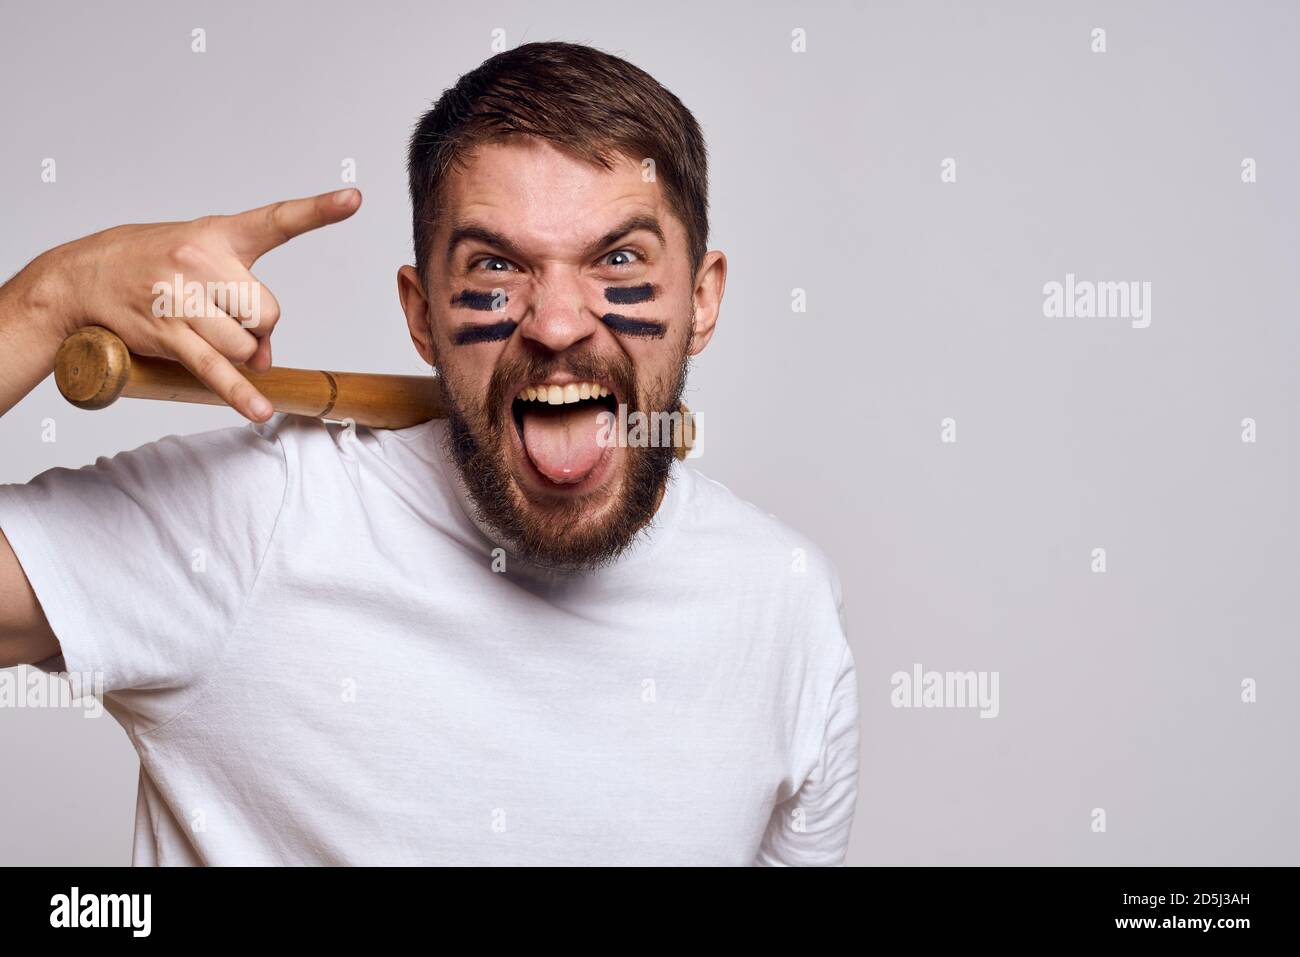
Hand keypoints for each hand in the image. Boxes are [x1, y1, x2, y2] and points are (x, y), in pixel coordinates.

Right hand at [42, 188, 360, 421]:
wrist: (80, 278)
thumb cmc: (150, 266)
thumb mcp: (199, 259)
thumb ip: (243, 298)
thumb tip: (263, 360)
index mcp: (218, 234)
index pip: (276, 220)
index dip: (318, 210)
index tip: (353, 198)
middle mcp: (201, 263)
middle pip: (268, 313)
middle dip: (257, 330)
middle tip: (224, 320)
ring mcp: (182, 300)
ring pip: (246, 346)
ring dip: (238, 354)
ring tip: (204, 333)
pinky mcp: (167, 335)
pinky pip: (215, 370)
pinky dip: (240, 394)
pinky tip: (259, 410)